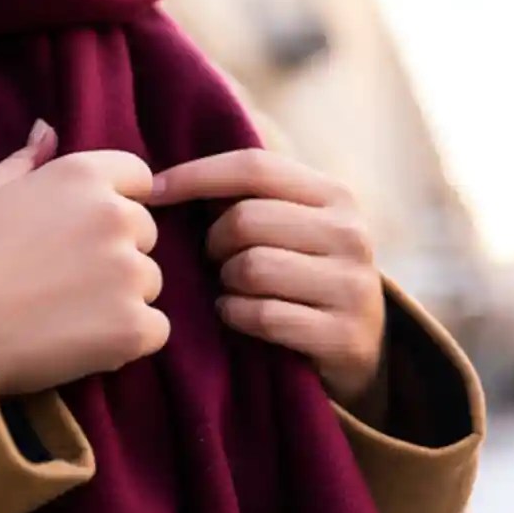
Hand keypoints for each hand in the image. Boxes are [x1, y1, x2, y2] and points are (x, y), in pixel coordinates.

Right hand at [0, 121, 169, 394]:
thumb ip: (25, 161)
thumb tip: (47, 130)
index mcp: (82, 175)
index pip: (138, 178)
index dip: (116, 204)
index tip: (84, 234)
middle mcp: (115, 216)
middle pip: (145, 233)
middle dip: (116, 253)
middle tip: (64, 280)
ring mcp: (129, 272)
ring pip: (149, 282)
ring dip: (122, 298)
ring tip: (65, 314)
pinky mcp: (133, 325)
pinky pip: (155, 329)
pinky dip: (129, 339)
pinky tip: (86, 343)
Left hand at [150, 149, 384, 404]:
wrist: (361, 345)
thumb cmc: (302, 274)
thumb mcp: (293, 224)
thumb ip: (250, 192)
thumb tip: (169, 168)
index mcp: (334, 195)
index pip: (254, 167)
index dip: (196, 175)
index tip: (152, 192)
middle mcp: (350, 234)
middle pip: (245, 220)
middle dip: (214, 243)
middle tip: (215, 261)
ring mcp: (351, 285)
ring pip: (251, 268)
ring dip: (225, 284)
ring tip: (232, 289)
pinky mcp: (342, 334)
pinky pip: (262, 315)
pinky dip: (237, 316)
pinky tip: (238, 316)